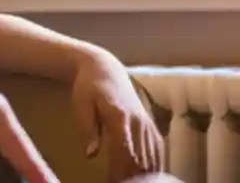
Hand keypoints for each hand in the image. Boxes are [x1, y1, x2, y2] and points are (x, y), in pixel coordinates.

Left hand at [71, 51, 164, 180]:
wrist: (104, 67)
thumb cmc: (88, 87)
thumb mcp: (81, 106)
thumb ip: (88, 130)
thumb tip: (91, 155)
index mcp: (119, 116)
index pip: (124, 152)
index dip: (120, 172)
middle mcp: (137, 120)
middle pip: (140, 157)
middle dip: (132, 177)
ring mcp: (146, 121)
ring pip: (152, 154)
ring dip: (145, 172)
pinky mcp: (149, 122)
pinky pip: (158, 146)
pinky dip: (156, 162)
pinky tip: (153, 174)